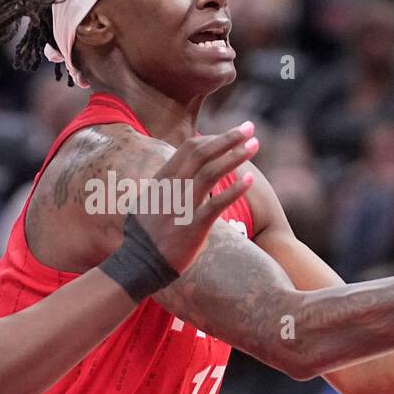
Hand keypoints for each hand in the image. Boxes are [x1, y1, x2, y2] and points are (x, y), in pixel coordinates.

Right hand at [136, 122, 258, 272]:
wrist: (138, 266)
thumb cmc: (145, 236)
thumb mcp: (146, 202)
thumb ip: (162, 186)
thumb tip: (173, 174)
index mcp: (162, 180)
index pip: (189, 149)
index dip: (213, 138)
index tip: (232, 134)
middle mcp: (171, 188)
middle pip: (202, 153)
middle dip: (228, 138)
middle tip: (249, 127)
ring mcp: (181, 207)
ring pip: (210, 172)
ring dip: (234, 155)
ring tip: (254, 145)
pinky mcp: (192, 227)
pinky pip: (216, 204)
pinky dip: (234, 190)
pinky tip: (250, 179)